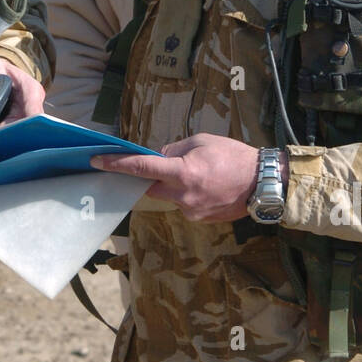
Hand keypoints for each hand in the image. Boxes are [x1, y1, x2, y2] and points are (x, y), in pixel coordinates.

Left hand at [90, 133, 260, 222]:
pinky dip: (186, 194)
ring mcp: (191, 212)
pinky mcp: (199, 220)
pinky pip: (183, 205)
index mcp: (183, 173)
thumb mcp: (202, 141)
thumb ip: (175, 150)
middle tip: (155, 166)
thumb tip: (157, 157)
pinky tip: (206, 185)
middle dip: (148, 177)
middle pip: (150, 188)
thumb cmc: (234, 156)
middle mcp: (183, 196)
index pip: (142, 169)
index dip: (117, 165)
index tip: (97, 161)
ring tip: (199, 173)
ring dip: (173, 185)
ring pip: (168, 197)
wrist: (264, 184)